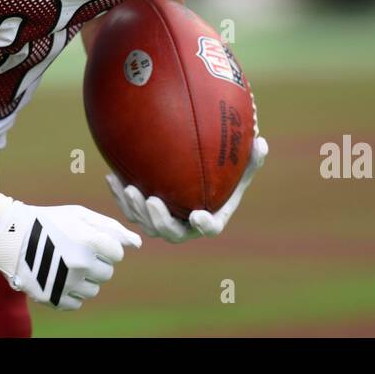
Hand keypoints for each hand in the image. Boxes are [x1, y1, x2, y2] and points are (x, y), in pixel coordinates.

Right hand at [0, 200, 140, 309]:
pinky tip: (60, 278)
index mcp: (89, 240)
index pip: (117, 253)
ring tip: (68, 266)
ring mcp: (67, 283)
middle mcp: (81, 263)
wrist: (12, 236)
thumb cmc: (50, 222)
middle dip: (96, 263)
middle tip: (76, 252)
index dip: (105, 247)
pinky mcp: (53, 297)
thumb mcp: (80, 215)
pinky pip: (76, 303)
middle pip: (107, 272)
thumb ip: (111, 228)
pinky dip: (71, 293)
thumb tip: (137, 244)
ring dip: (86, 280)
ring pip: (94, 290)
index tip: (89, 241)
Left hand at [105, 92, 268, 241]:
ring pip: (146, 223)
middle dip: (159, 219)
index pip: (210, 228)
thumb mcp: (237, 168)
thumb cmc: (219, 177)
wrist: (193, 183)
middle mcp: (185, 226)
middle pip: (171, 231)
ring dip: (135, 209)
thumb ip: (250, 159)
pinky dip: (119, 197)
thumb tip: (263, 142)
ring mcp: (163, 223)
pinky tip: (111, 178)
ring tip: (128, 189)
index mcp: (209, 218)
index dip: (204, 225)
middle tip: (151, 199)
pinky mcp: (144, 214)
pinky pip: (130, 210)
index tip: (198, 215)